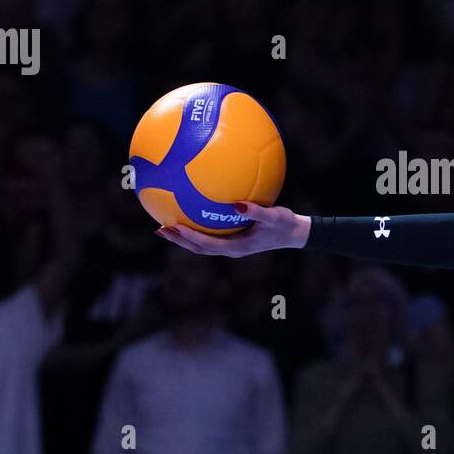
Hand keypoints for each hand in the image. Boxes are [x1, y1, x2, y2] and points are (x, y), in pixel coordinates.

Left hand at [155, 201, 309, 256]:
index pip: (207, 245)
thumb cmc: (286, 225)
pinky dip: (196, 227)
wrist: (294, 233)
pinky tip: (190, 212)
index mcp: (237, 248)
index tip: (173, 227)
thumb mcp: (275, 217)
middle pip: (198, 248)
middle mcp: (231, 249)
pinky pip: (210, 234)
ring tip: (165, 225)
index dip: (189, 238)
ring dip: (183, 236)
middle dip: (178, 240)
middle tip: (159, 229)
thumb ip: (258, 212)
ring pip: (201, 244)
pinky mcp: (234, 239)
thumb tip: (237, 204)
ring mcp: (231, 246)